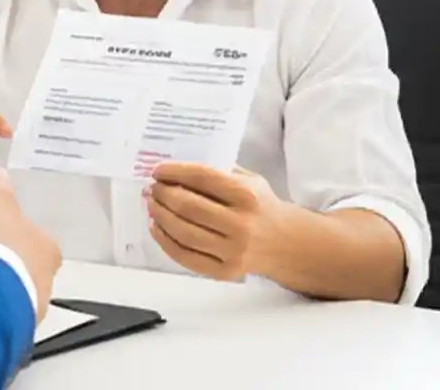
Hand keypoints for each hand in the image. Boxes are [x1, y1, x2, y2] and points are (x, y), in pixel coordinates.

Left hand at [146, 163, 281, 281]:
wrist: (287, 243)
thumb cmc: (262, 207)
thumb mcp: (251, 180)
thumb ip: (220, 172)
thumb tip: (177, 169)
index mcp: (247, 196)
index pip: (202, 178)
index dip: (175, 172)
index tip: (157, 171)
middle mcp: (241, 224)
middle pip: (188, 207)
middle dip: (163, 195)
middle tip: (152, 189)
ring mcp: (233, 251)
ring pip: (184, 233)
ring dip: (160, 216)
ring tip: (151, 205)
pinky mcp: (224, 271)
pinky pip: (186, 257)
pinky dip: (165, 241)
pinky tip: (157, 228)